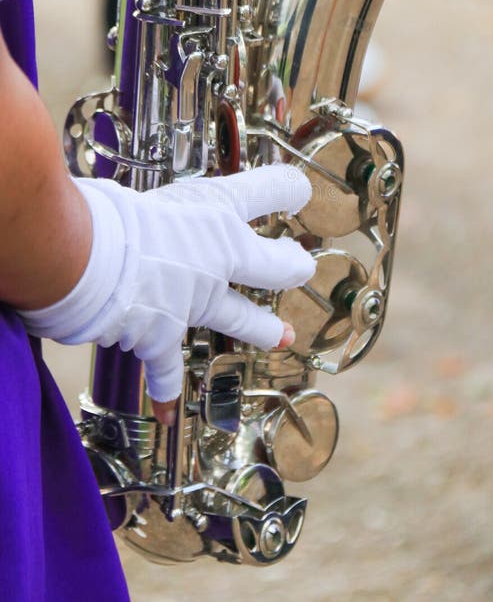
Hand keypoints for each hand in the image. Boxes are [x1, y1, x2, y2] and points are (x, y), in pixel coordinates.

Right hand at [20, 166, 313, 415]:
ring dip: (262, 327)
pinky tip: (169, 412)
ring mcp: (196, 300)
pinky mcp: (165, 336)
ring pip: (241, 317)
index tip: (299, 191)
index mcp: (212, 210)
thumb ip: (157, 210)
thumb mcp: (143, 193)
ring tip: (282, 336)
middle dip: (289, 264)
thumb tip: (140, 215)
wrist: (84, 259)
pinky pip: (167, 369)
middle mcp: (215, 256)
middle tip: (300, 265)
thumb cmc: (105, 214)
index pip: (263, 192)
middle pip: (272, 264)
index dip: (286, 190)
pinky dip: (166, 390)